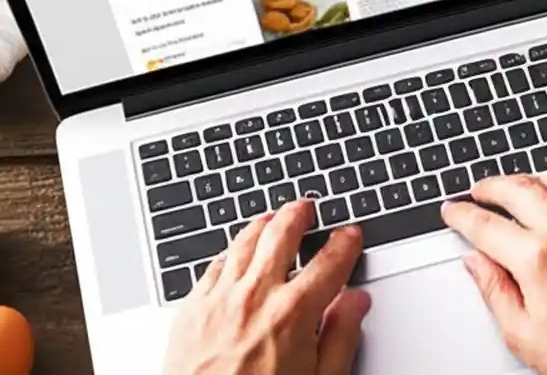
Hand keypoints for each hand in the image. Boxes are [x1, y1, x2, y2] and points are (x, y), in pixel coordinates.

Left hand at [166, 201, 369, 374]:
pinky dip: (230, 250)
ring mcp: (218, 299)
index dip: (345, 243)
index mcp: (293, 314)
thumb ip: (341, 338)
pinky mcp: (190, 309)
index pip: (329, 262)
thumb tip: (357, 303)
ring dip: (263, 224)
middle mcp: (254, 297)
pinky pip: (214, 265)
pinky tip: (235, 251)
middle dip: (298, 215)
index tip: (351, 234)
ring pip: (243, 241)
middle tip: (308, 207)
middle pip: (281, 235)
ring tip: (273, 217)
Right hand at [441, 174, 546, 374]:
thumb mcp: (526, 336)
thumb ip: (495, 292)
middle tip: (480, 190)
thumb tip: (477, 264)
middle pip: (519, 189)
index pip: (485, 224)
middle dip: (491, 186)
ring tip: (521, 187)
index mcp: (538, 259)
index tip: (454, 210)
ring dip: (533, 180)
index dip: (462, 214)